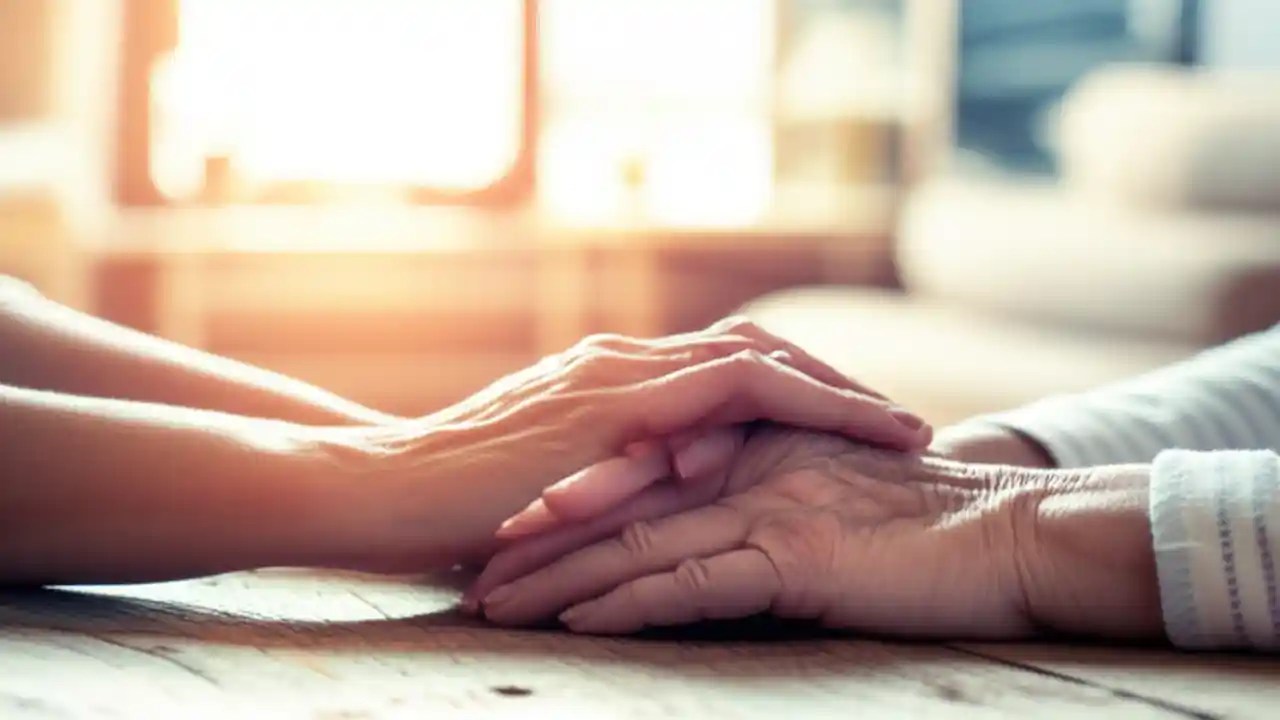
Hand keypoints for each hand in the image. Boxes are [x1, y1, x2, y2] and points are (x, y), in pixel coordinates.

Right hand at [320, 319, 928, 571]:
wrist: (379, 490)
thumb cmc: (451, 503)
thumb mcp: (543, 484)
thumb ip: (595, 480)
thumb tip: (635, 513)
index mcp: (609, 379)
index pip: (723, 368)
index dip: (794, 391)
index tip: (852, 425)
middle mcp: (623, 362)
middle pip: (758, 352)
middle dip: (836, 386)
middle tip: (903, 423)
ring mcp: (620, 376)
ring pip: (761, 362)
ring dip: (841, 393)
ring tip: (906, 430)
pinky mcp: (616, 406)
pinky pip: (735, 391)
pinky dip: (805, 405)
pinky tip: (859, 433)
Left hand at [473, 426, 1161, 639]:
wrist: (1012, 537)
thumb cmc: (927, 529)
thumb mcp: (827, 501)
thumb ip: (765, 496)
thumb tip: (710, 529)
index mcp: (750, 448)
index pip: (641, 472)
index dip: (572, 503)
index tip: (505, 535)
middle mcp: (747, 468)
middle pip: (622, 502)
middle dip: (541, 538)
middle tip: (471, 567)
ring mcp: (767, 506)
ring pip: (641, 538)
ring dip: (562, 574)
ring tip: (495, 603)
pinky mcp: (793, 556)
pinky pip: (695, 581)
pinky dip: (631, 601)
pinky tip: (578, 622)